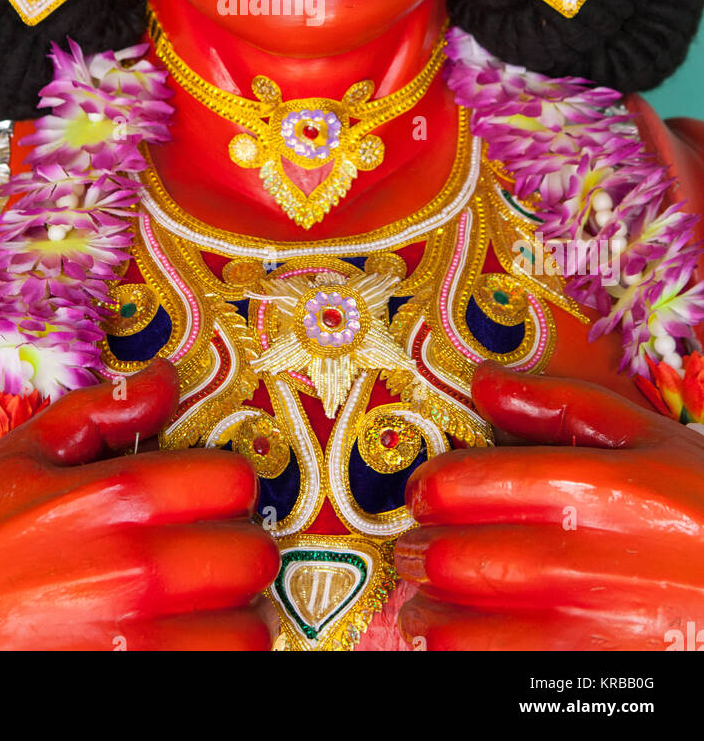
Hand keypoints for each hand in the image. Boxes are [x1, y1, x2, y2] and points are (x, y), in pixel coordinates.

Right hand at [0, 359, 278, 649]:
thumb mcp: (22, 453)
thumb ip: (101, 409)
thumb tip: (164, 378)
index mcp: (116, 500)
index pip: (235, 481)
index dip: (226, 482)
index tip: (208, 492)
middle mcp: (136, 572)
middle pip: (253, 556)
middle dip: (236, 547)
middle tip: (210, 549)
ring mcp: (136, 646)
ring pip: (249, 631)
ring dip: (233, 616)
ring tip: (204, 606)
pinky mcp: (131, 692)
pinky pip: (217, 678)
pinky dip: (211, 660)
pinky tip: (183, 642)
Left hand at [395, 361, 703, 650]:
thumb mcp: (651, 442)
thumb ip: (561, 406)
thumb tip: (482, 380)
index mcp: (598, 492)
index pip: (469, 486)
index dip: (429, 487)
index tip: (424, 491)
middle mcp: (587, 565)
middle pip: (454, 559)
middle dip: (420, 550)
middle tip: (417, 547)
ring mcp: (589, 637)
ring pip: (459, 632)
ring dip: (429, 614)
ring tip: (429, 601)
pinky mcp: (589, 686)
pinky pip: (492, 678)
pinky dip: (462, 658)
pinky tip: (466, 640)